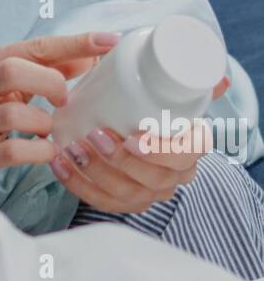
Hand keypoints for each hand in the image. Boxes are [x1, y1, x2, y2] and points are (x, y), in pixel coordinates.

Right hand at [0, 31, 121, 214]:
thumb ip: (41, 73)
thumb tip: (88, 56)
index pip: (29, 46)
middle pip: (13, 69)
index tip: (108, 41)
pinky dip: (37, 150)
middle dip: (51, 81)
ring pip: (10, 112)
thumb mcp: (4, 93)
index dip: (72, 43)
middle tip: (66, 99)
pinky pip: (8, 150)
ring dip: (42, 121)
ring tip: (50, 131)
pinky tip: (47, 153)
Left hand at [50, 75, 230, 213]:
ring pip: (124, 193)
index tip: (133, 136)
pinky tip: (59, 164)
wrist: (135, 130)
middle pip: (152, 179)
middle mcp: (171, 177)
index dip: (159, 151)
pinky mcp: (121, 202)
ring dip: (94, 171)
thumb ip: (193, 82)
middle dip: (119, 160)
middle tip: (95, 134)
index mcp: (190, 150)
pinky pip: (99, 201)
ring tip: (72, 146)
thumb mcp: (172, 93)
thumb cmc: (154, 109)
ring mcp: (146, 193)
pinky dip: (76, 183)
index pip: (185, 156)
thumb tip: (220, 77)